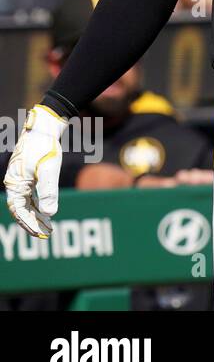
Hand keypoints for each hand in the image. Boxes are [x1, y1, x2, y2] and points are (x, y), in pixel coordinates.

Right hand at [4, 105, 67, 237]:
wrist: (44, 128)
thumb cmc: (45, 148)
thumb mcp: (48, 170)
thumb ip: (48, 192)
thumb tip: (50, 213)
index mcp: (15, 184)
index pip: (18, 210)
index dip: (28, 223)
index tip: (40, 233)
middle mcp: (15, 183)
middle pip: (22, 209)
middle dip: (33, 222)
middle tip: (46, 234)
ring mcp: (21, 179)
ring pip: (26, 202)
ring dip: (36, 215)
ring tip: (48, 226)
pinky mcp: (29, 175)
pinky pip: (31, 194)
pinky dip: (38, 203)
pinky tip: (47, 210)